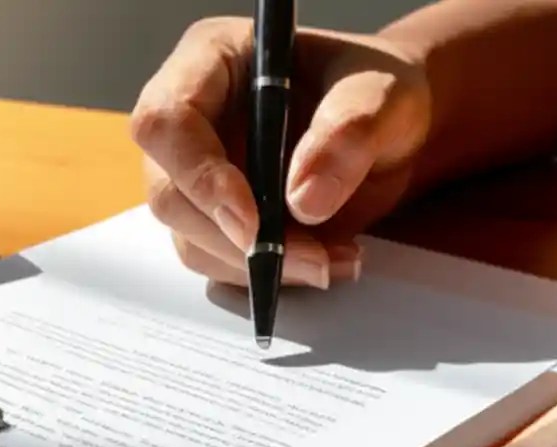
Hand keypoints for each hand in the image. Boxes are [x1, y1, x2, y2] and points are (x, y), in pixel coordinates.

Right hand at [129, 18, 431, 288]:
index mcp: (211, 61)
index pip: (168, 120)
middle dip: (234, 239)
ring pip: (189, 237)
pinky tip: (321, 262)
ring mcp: (193, 173)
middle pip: (169, 191)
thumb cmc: (378, 95)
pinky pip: (216, 261)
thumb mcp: (385, 96)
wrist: (388, 132)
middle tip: (311, 259)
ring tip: (333, 260)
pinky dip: (266, 276)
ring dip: (255, 265)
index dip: (199, 175)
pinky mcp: (211, 217)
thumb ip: (351, 132)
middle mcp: (189, 119)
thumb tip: (303, 201)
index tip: (254, 221)